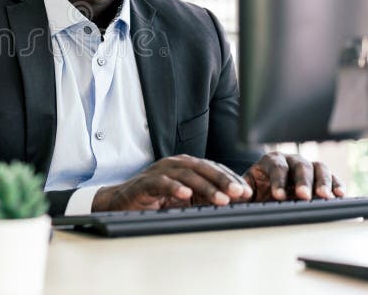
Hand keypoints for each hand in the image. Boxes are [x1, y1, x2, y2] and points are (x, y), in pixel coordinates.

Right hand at [92, 154, 252, 210]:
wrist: (121, 202)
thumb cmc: (153, 199)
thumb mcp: (183, 198)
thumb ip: (202, 196)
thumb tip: (231, 202)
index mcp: (185, 165)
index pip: (213, 168)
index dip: (231, 179)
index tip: (247, 193)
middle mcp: (174, 164)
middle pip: (203, 168)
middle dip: (224, 181)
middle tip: (240, 193)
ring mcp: (159, 171)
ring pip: (187, 175)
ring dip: (206, 187)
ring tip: (221, 199)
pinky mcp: (146, 182)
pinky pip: (162, 183)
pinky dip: (175, 188)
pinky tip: (186, 195)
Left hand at [243, 151, 344, 201]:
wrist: (269, 194)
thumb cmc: (257, 191)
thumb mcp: (247, 189)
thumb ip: (241, 189)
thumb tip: (233, 193)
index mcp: (271, 160)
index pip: (276, 167)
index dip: (278, 181)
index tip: (279, 196)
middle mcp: (291, 160)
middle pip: (300, 166)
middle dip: (303, 181)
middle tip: (304, 196)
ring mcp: (308, 166)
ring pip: (319, 168)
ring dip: (323, 182)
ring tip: (325, 197)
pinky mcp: (322, 177)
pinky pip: (333, 177)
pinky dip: (337, 184)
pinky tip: (340, 195)